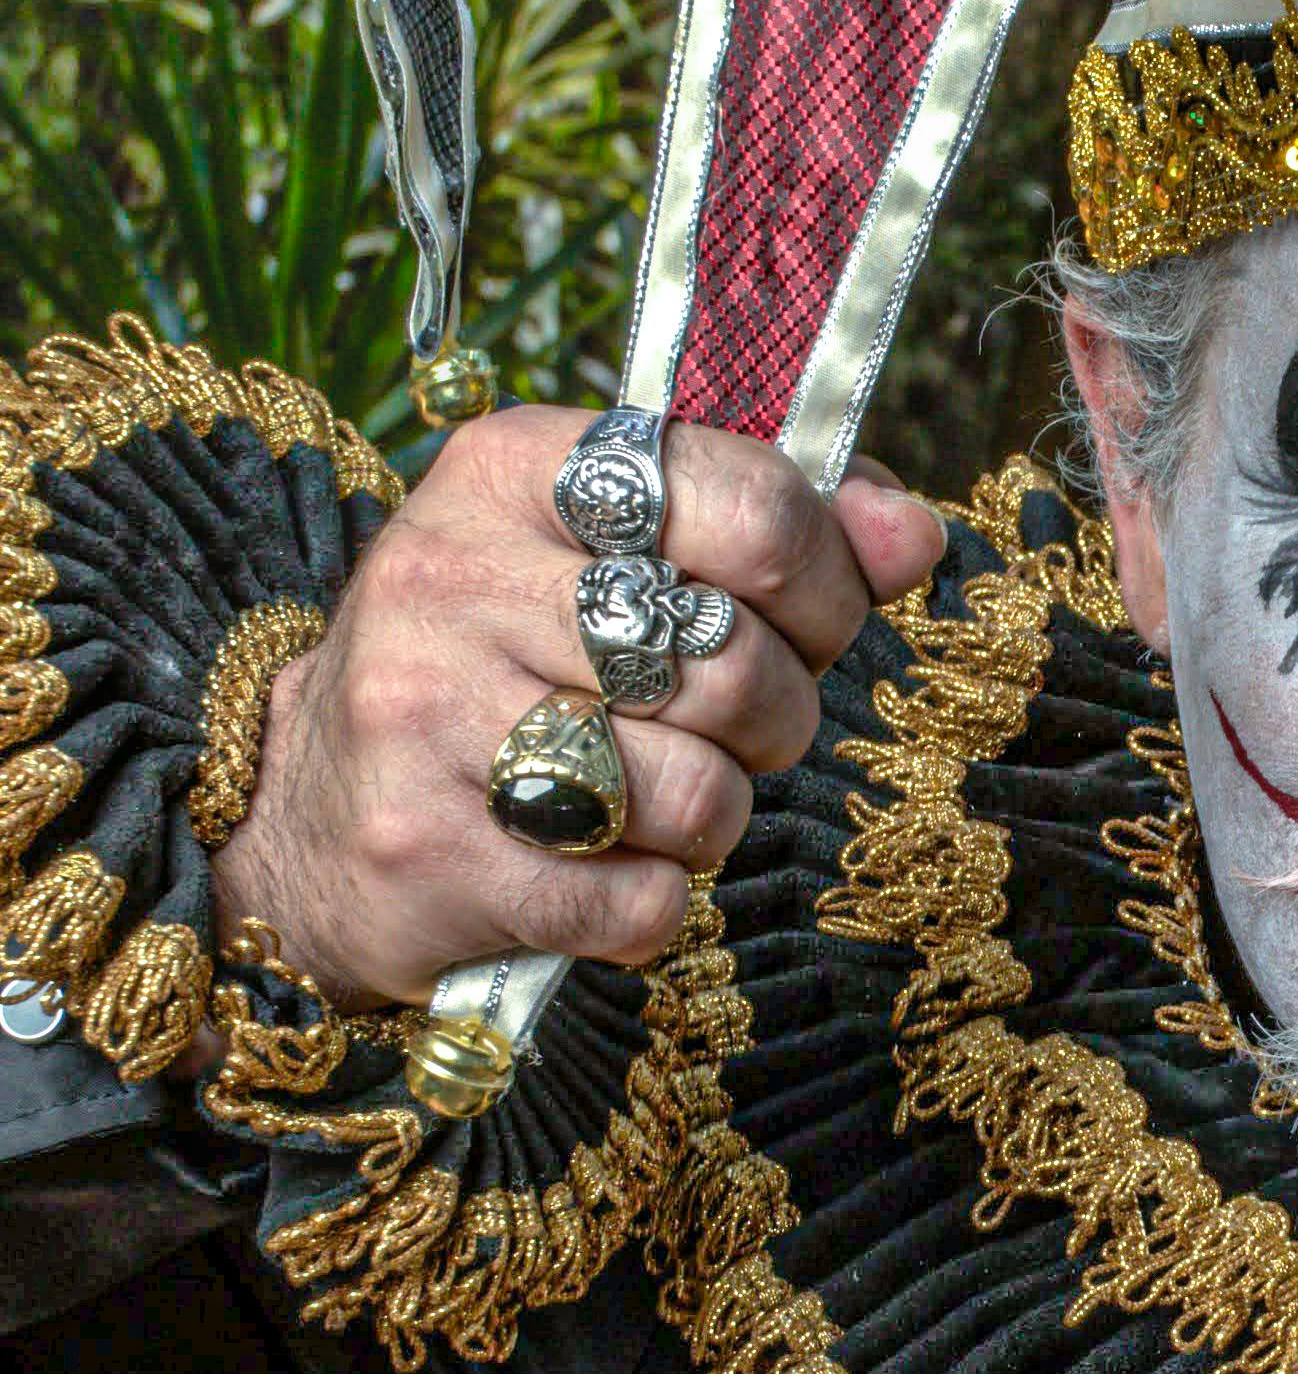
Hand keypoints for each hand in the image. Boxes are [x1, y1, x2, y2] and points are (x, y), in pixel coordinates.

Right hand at [213, 409, 944, 1003]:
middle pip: (730, 662)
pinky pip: (638, 900)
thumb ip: (772, 532)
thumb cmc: (501, 667)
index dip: (823, 581)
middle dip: (771, 715)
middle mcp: (453, 578)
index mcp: (509, 470)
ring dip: (710, 817)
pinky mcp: (427, 855)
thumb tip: (912, 532)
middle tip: (727, 728)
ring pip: (696, 792)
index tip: (810, 618)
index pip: (749, 507)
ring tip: (651, 799)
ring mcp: (427, 717)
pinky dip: (652, 903)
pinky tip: (603, 872)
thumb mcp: (608, 557)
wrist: (309, 813)